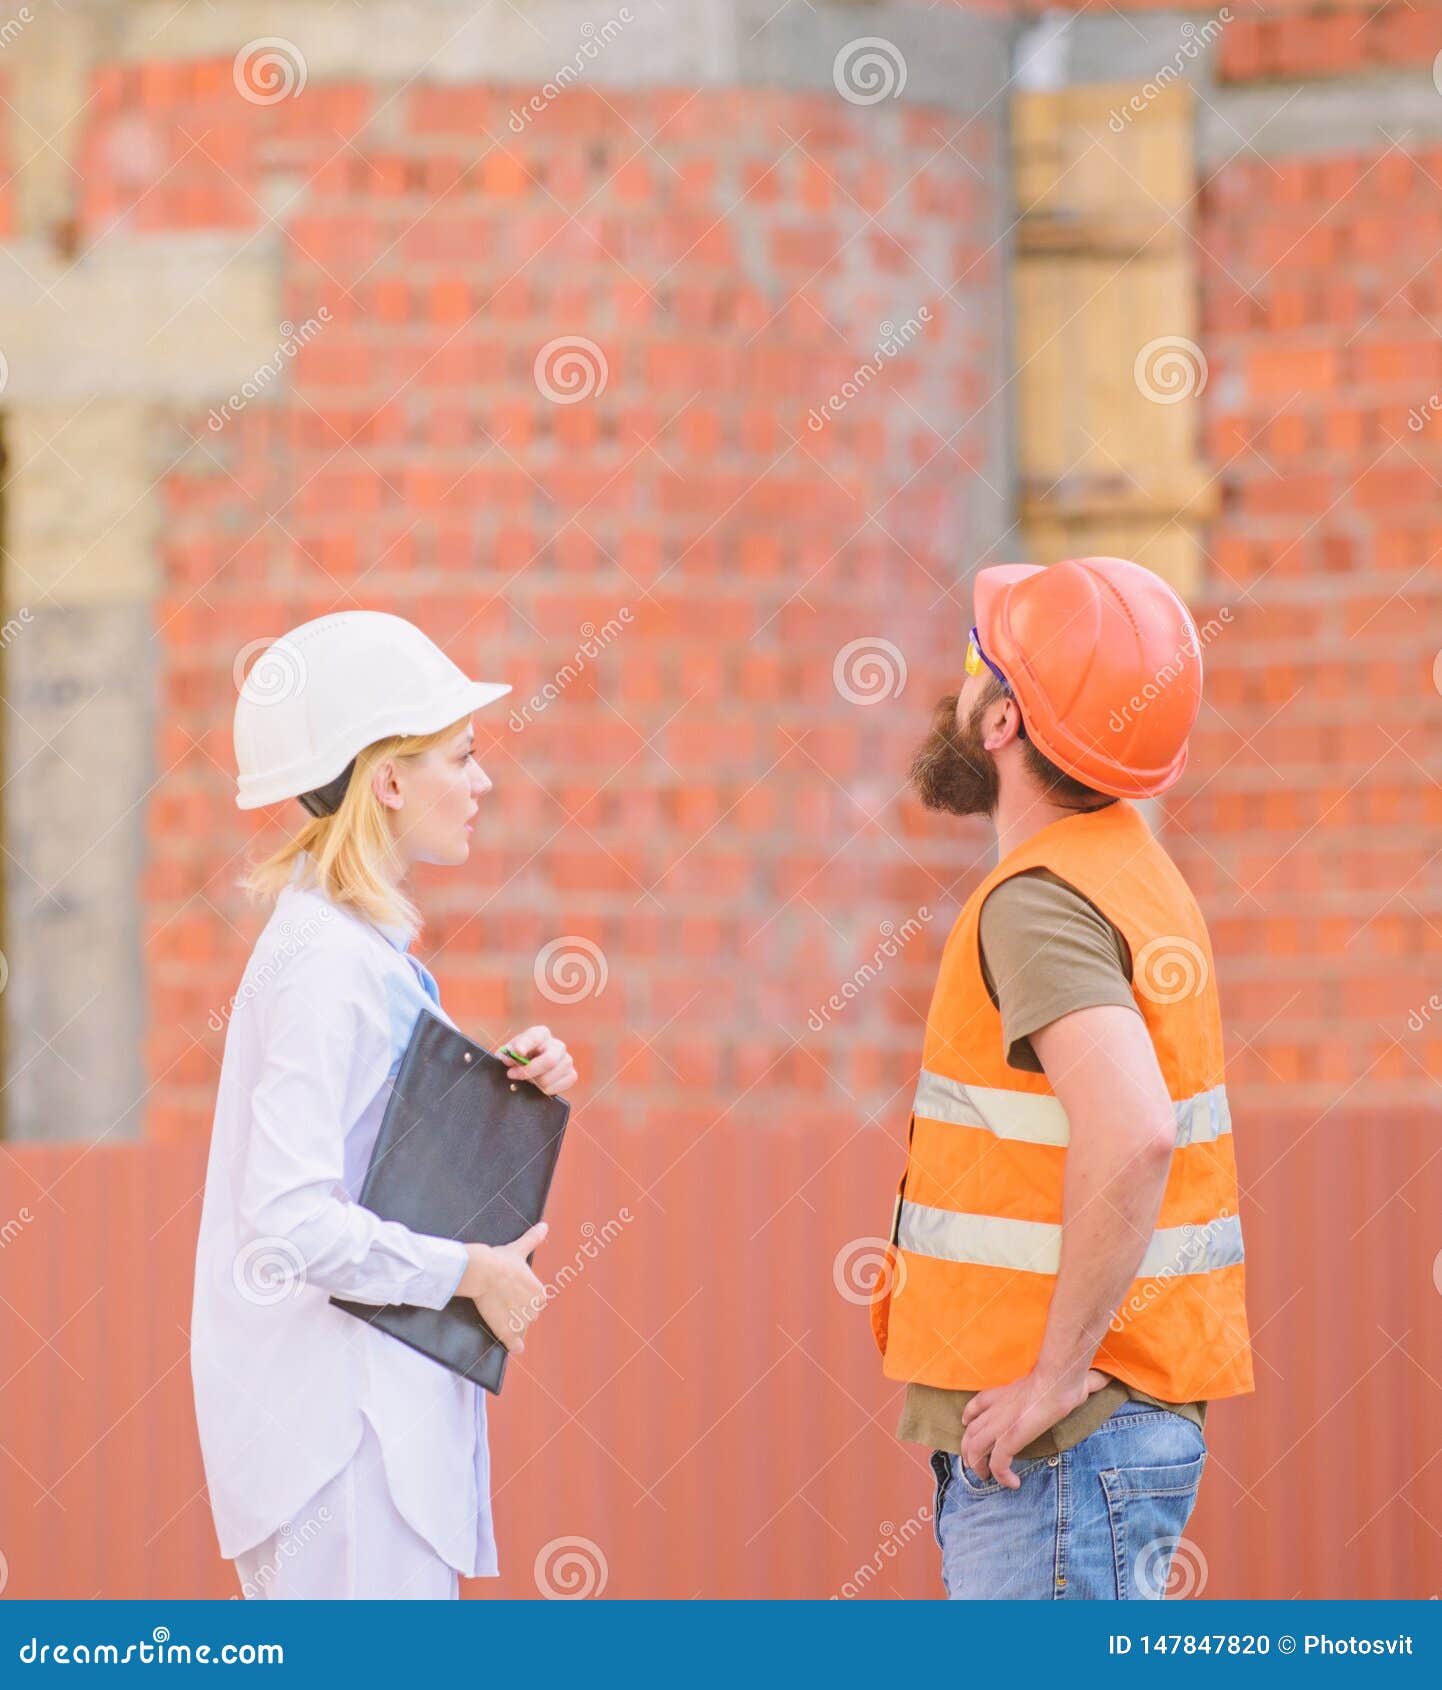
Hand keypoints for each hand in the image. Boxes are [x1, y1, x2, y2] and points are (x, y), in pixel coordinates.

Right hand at [458, 1221, 549, 1353]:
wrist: (483, 1271)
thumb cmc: (501, 1260)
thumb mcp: (520, 1249)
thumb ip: (533, 1239)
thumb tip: (545, 1225)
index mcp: (540, 1293)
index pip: (535, 1302)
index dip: (522, 1299)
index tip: (511, 1294)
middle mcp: (534, 1309)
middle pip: (528, 1316)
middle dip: (519, 1313)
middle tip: (503, 1305)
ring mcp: (521, 1322)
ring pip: (521, 1329)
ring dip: (514, 1327)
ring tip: (501, 1317)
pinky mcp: (508, 1331)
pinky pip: (516, 1344)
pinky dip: (515, 1346)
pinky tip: (514, 1347)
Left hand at [501, 1025, 576, 1095]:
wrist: (528, 1071)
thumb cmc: (517, 1058)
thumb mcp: (508, 1053)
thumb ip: (508, 1054)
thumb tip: (510, 1059)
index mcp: (541, 1034)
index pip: (536, 1036)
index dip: (526, 1044)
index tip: (518, 1052)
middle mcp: (557, 1045)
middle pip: (550, 1060)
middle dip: (529, 1071)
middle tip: (512, 1075)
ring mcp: (567, 1060)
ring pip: (552, 1076)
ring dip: (535, 1083)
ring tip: (526, 1080)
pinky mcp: (571, 1074)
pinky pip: (560, 1085)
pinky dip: (547, 1089)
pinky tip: (539, 1086)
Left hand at [959, 1367, 1109, 1488]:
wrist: (1058, 1378)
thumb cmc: (1065, 1375)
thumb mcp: (1063, 1378)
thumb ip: (1078, 1381)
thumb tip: (1102, 1379)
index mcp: (1007, 1392)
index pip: (978, 1403)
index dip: (969, 1416)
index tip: (967, 1424)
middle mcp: (998, 1408)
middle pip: (970, 1431)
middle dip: (969, 1452)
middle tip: (978, 1467)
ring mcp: (1001, 1423)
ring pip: (975, 1449)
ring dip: (979, 1467)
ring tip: (988, 1479)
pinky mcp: (1009, 1437)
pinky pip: (997, 1463)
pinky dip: (1001, 1476)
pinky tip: (1012, 1483)